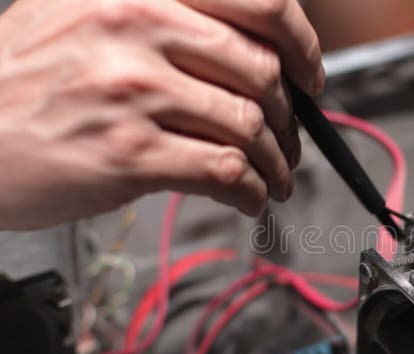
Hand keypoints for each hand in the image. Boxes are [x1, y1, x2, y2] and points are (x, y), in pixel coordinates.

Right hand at [0, 0, 322, 229]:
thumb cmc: (28, 76)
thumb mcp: (89, 12)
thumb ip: (170, 18)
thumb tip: (258, 53)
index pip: (260, 1)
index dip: (301, 43)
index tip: (309, 75)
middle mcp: (137, 24)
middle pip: (262, 72)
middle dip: (291, 119)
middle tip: (292, 141)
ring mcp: (132, 89)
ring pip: (250, 127)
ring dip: (277, 162)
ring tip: (276, 178)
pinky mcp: (129, 152)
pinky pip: (224, 170)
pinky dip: (251, 189)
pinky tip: (248, 197)